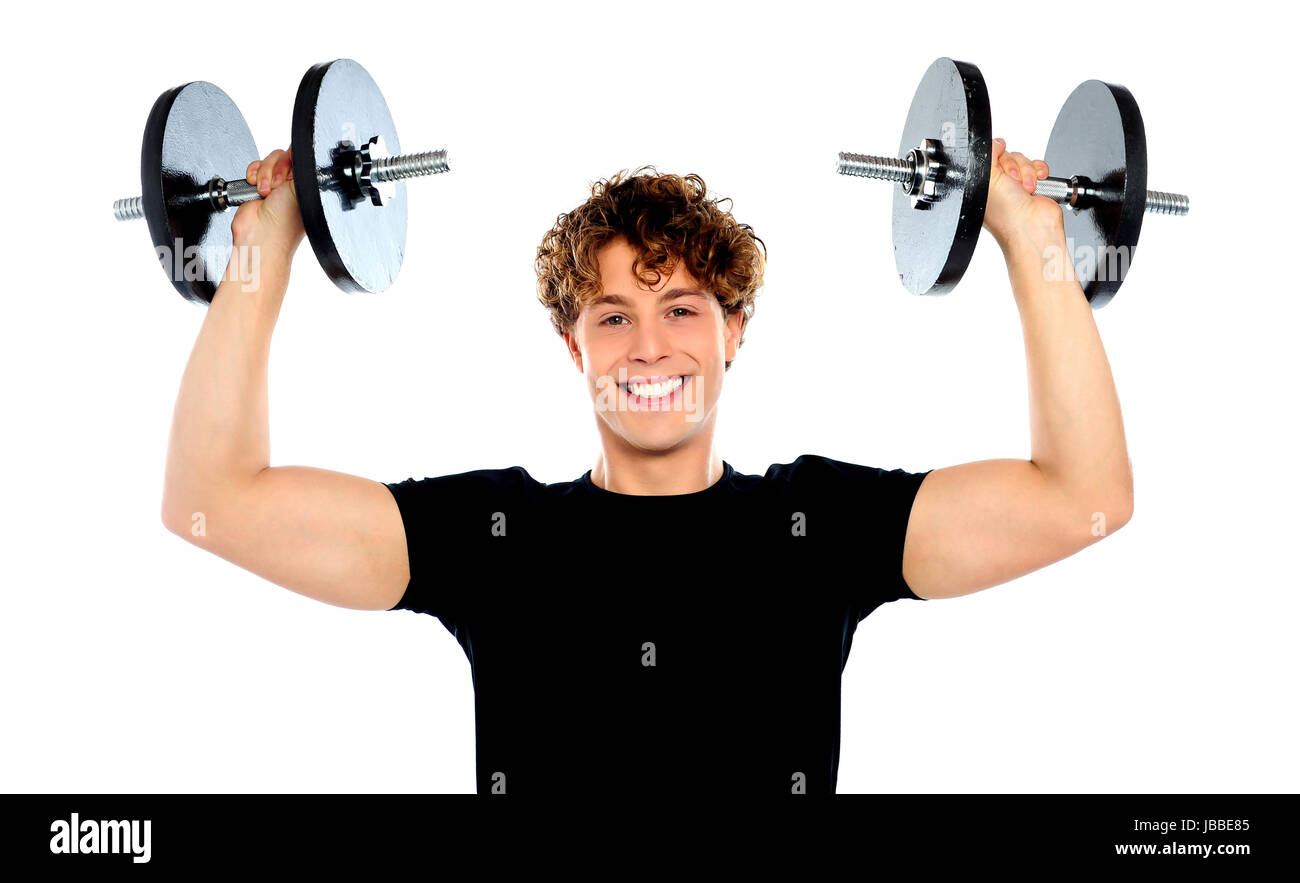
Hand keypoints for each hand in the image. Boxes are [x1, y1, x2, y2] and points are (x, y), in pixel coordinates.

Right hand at [230, 148, 305, 265]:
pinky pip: (254, 167)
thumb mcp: (303, 189)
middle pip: (283, 156)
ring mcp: (273, 184)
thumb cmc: (285, 222)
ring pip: (268, 161)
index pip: (301, 158)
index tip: (290, 174)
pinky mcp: (256, 185)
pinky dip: (252, 174)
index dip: (293, 161)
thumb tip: (304, 152)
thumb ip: (305, 168)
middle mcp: (290, 185)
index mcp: (306, 186)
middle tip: (278, 187)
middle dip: (277, 169)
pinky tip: (256, 189)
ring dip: (264, 174)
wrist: (260, 234)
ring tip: (266, 193)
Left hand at [982, 138, 1063, 252]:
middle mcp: (999, 186)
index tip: (999, 168)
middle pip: (1008, 156)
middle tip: (1012, 183)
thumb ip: (989, 155)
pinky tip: (1036, 184)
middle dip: (1013, 167)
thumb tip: (996, 142)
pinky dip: (1039, 172)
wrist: (1032, 226)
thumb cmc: (1006, 214)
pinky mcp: (1035, 185)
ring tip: (1025, 189)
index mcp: (983, 186)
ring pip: (1023, 160)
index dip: (997, 158)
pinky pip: (1038, 166)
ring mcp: (1017, 186)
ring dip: (1027, 172)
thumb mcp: (988, 178)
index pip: (990, 157)